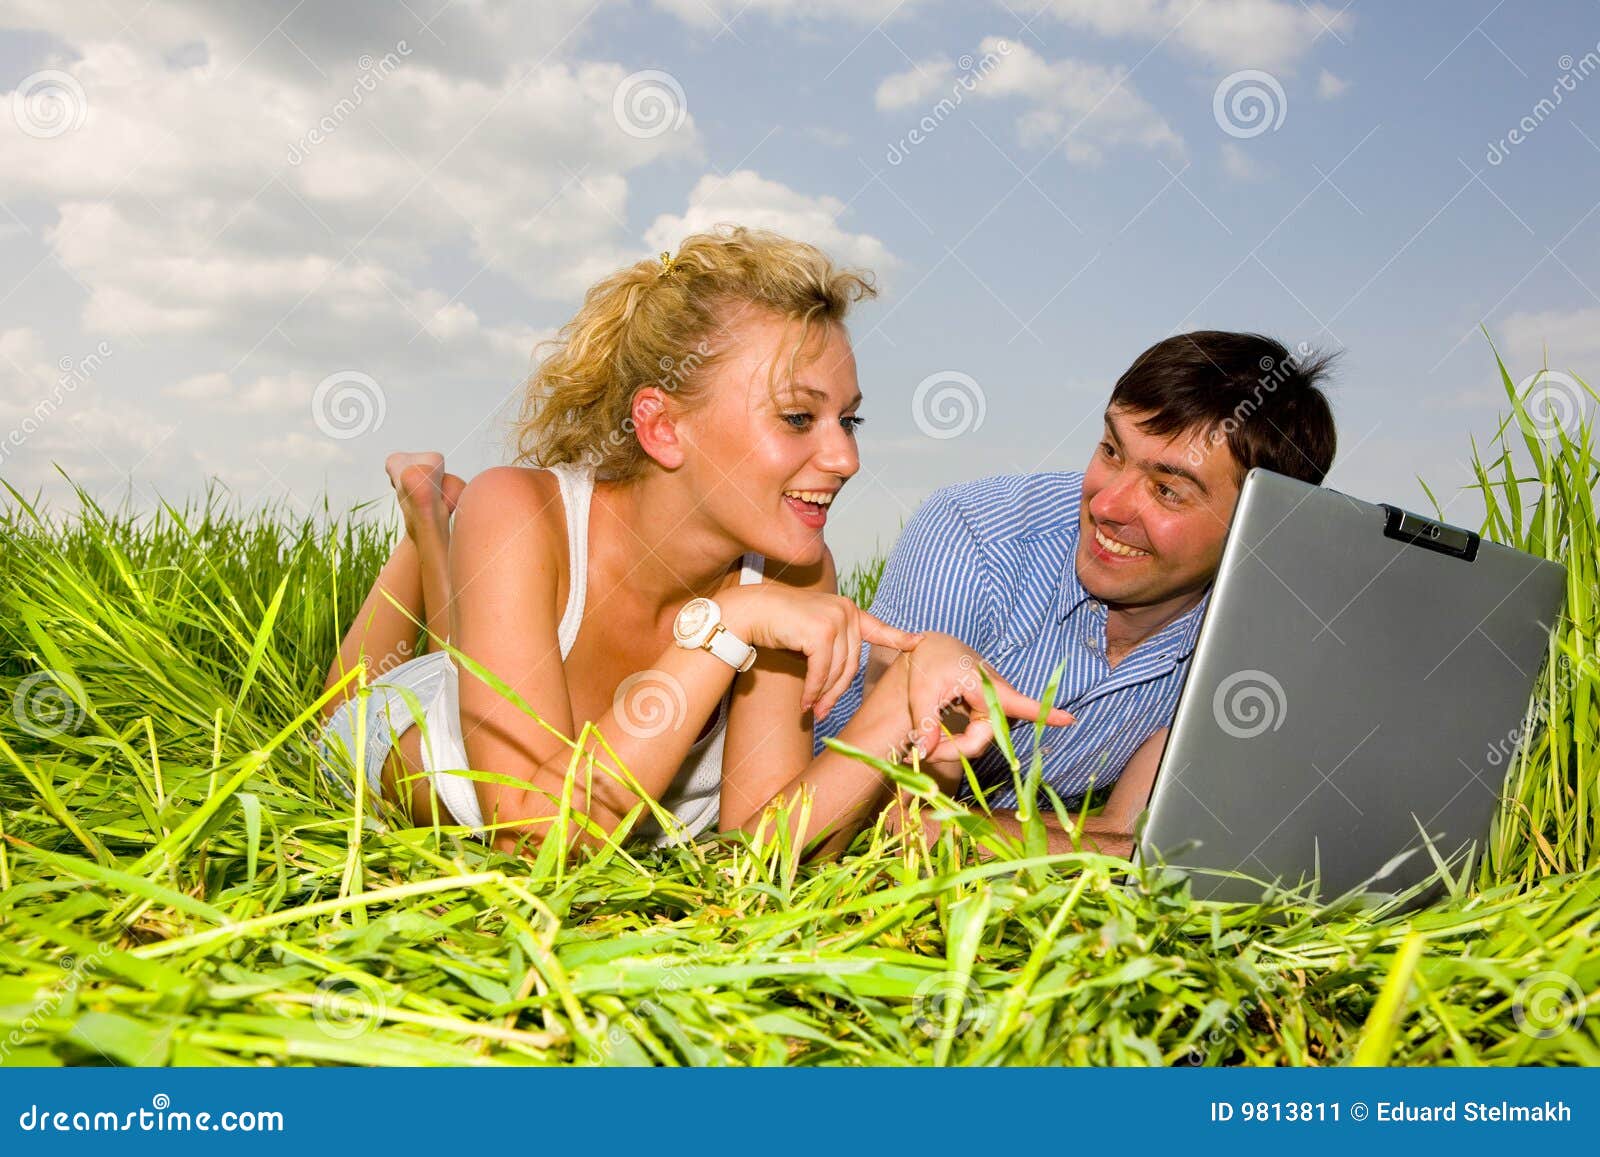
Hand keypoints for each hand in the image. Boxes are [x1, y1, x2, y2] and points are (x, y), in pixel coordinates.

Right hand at [718, 585, 923, 719]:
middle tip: (824, 712)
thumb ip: (834, 646)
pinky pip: (822, 672)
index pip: (878, 628)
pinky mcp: (821, 632)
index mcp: (848, 609)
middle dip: (837, 692)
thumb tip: (841, 680)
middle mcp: (846, 611)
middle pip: (851, 664)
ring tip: (812, 709)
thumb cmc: (778, 624)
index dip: (899, 637)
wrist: (750, 611)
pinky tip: (805, 702)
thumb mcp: (813, 632)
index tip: (919, 642)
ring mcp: (835, 619)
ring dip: (823, 695)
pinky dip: (813, 690)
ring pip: (837, 671)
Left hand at [871, 631, 1074, 768]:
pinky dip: (951, 743)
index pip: (1020, 704)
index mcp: (987, 685)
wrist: (934, 648)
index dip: (1046, 714)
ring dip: (949, 748)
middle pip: (981, 740)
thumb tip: (926, 753)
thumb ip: (925, 721)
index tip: (1070, 719)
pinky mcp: (985, 714)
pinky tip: (933, 743)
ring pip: (975, 743)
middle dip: (951, 751)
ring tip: (921, 744)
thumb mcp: (921, 690)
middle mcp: (996, 699)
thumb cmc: (931, 661)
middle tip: (918, 753)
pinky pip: (972, 738)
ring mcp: (992, 708)